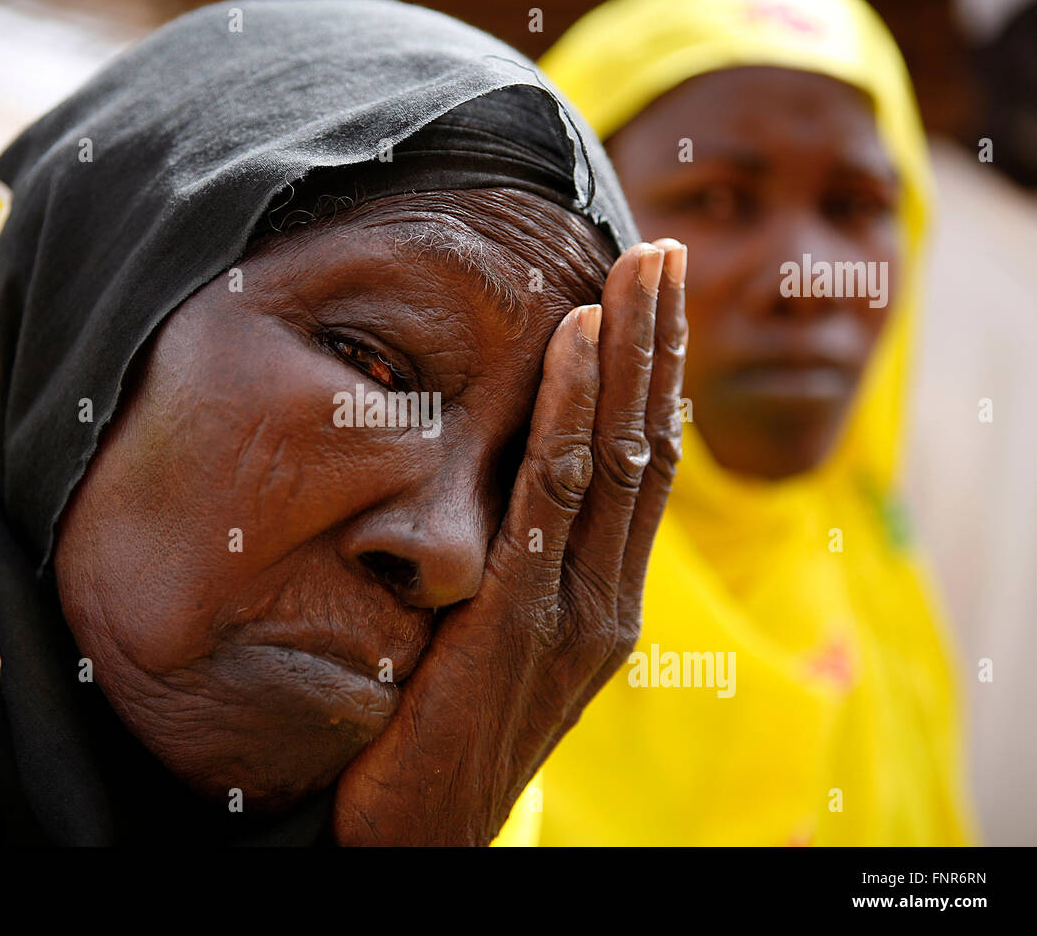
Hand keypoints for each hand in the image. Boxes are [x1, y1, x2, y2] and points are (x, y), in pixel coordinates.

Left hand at [332, 239, 687, 844]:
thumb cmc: (444, 732)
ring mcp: (579, 611)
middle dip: (661, 345)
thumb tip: (495, 496)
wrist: (417, 833)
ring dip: (631, 354)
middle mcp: (610, 600)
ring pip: (620, 457)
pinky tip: (574, 341)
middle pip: (652, 446)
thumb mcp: (494, 645)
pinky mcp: (526, 621)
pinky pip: (556, 496)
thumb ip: (514, 573)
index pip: (645, 470)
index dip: (656, 379)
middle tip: (667, 251)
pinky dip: (573, 411)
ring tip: (638, 268)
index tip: (652, 299)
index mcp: (606, 601)